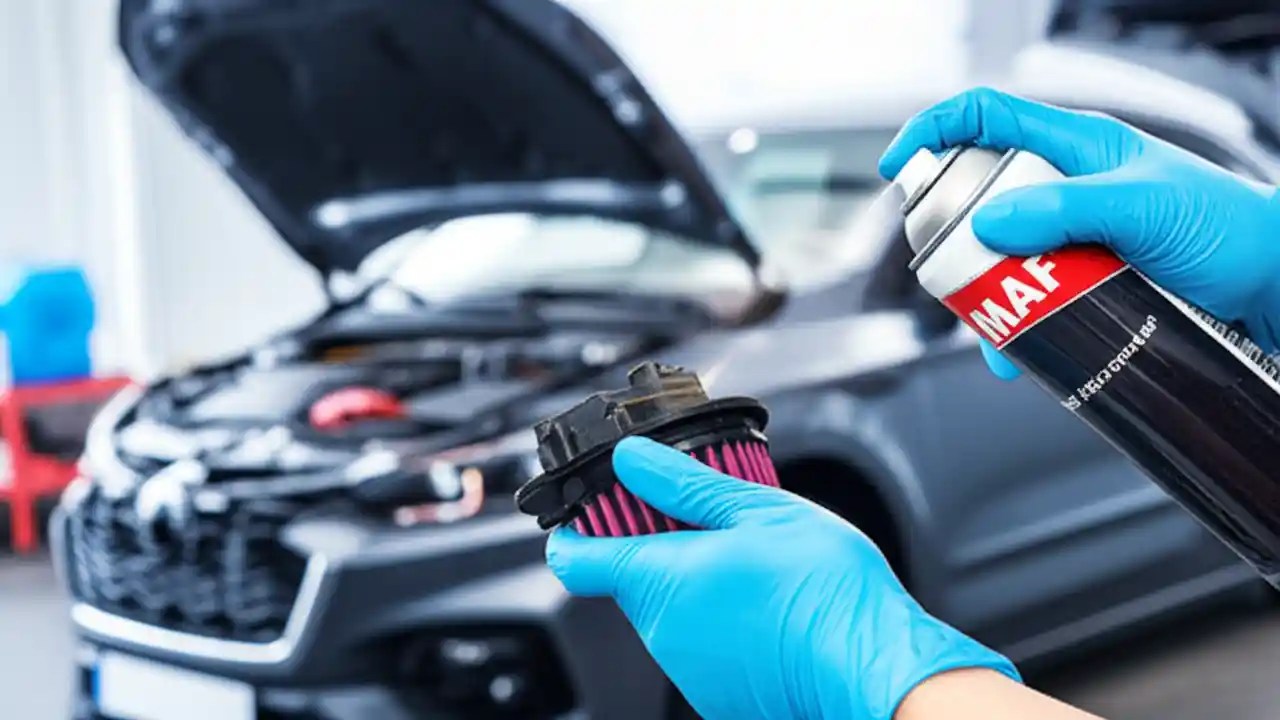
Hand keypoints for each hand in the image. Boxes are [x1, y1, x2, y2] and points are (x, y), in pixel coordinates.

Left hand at [545, 437, 1017, 719]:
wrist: (872, 669)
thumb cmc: (823, 591)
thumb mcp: (755, 511)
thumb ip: (682, 485)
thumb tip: (630, 459)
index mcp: (659, 580)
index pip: (576, 558)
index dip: (575, 528)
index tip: (587, 509)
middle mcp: (662, 632)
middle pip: (634, 577)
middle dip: (662, 543)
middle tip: (712, 517)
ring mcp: (690, 669)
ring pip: (674, 610)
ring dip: (699, 580)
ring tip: (755, 559)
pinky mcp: (719, 692)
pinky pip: (705, 643)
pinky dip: (724, 618)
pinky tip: (769, 601)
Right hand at [880, 87, 1279, 379]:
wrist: (1271, 285)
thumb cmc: (1226, 228)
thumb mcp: (1143, 208)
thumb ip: (1067, 210)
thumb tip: (990, 221)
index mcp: (1074, 146)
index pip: (986, 115)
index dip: (934, 131)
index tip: (897, 168)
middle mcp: (1063, 186)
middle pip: (977, 196)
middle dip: (952, 236)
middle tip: (947, 270)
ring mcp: (1069, 234)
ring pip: (996, 257)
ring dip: (982, 294)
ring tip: (995, 332)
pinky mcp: (1078, 280)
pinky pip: (1025, 299)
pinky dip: (1013, 329)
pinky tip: (1018, 355)